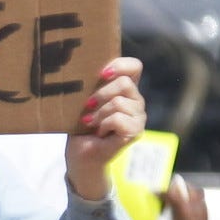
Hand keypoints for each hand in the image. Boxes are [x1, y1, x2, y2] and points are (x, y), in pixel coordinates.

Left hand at [62, 59, 147, 195]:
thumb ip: (92, 84)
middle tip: (88, 107)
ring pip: (119, 102)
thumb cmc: (81, 127)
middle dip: (101, 94)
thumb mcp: (84, 100)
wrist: (80, 156)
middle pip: (125, 83)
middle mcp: (136, 102)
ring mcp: (139, 117)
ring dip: (99, 113)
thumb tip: (85, 68)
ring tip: (92, 123)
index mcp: (126, 90)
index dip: (119, 64)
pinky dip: (103, 124)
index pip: (134, 66)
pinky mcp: (135, 132)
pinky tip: (99, 132)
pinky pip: (118, 118)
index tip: (100, 74)